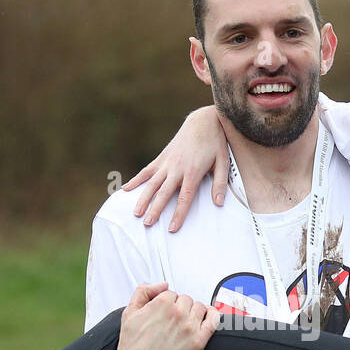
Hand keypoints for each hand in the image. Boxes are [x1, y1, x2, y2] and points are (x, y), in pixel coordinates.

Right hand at [113, 284, 220, 349]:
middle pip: (187, 300)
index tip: (165, 315)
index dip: (168, 304)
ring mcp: (189, 328)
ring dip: (195, 313)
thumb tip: (162, 285)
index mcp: (160, 304)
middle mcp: (177, 313)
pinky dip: (213, 316)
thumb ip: (143, 292)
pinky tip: (208, 319)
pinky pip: (214, 321)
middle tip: (173, 323)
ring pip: (200, 308)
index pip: (172, 294)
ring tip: (186, 324)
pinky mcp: (198, 342)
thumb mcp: (128, 315)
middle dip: (180, 308)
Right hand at [123, 106, 228, 231]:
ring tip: (135, 213)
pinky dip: (135, 180)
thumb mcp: (223, 162)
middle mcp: (177, 168)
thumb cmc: (215, 143)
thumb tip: (218, 203)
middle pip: (163, 193)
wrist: (202, 122)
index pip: (184, 198)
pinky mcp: (161, 158)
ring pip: (151, 183)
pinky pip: (146, 171)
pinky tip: (125, 189)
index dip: (178, 214)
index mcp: (193, 172)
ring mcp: (167, 163)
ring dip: (143, 199)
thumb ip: (219, 183)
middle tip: (147, 224)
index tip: (172, 228)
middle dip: (155, 210)